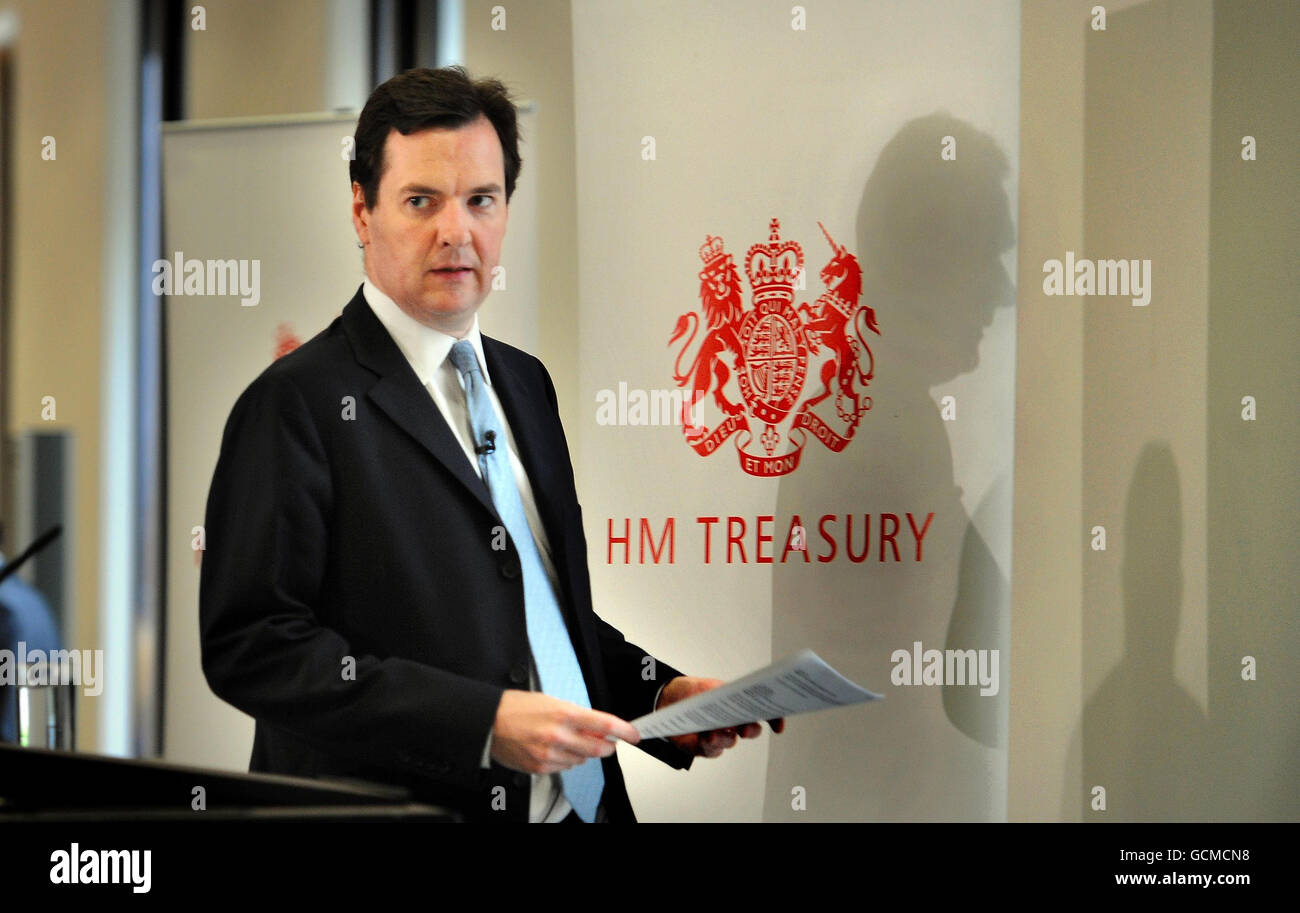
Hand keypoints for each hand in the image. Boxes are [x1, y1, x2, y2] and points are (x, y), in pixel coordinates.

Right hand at [490, 690, 639, 775]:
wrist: (488, 722)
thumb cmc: (518, 707)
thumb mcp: (552, 702)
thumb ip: (578, 716)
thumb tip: (599, 728)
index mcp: (564, 714)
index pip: (605, 725)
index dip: (625, 731)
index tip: (634, 735)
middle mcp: (559, 736)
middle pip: (599, 748)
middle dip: (607, 746)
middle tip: (607, 741)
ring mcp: (549, 754)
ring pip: (582, 760)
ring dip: (583, 752)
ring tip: (567, 740)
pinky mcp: (540, 767)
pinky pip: (565, 768)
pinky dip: (566, 760)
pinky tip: (554, 749)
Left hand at [656, 676, 785, 758]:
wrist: (667, 700)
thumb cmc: (693, 692)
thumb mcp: (711, 686)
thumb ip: (726, 692)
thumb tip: (737, 696)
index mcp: (738, 705)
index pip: (761, 712)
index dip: (773, 719)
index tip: (778, 726)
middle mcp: (733, 723)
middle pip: (750, 730)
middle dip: (750, 730)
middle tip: (745, 729)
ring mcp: (720, 735)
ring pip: (730, 742)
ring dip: (724, 738)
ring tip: (714, 733)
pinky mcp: (705, 747)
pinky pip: (712, 750)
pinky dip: (710, 745)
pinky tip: (705, 737)